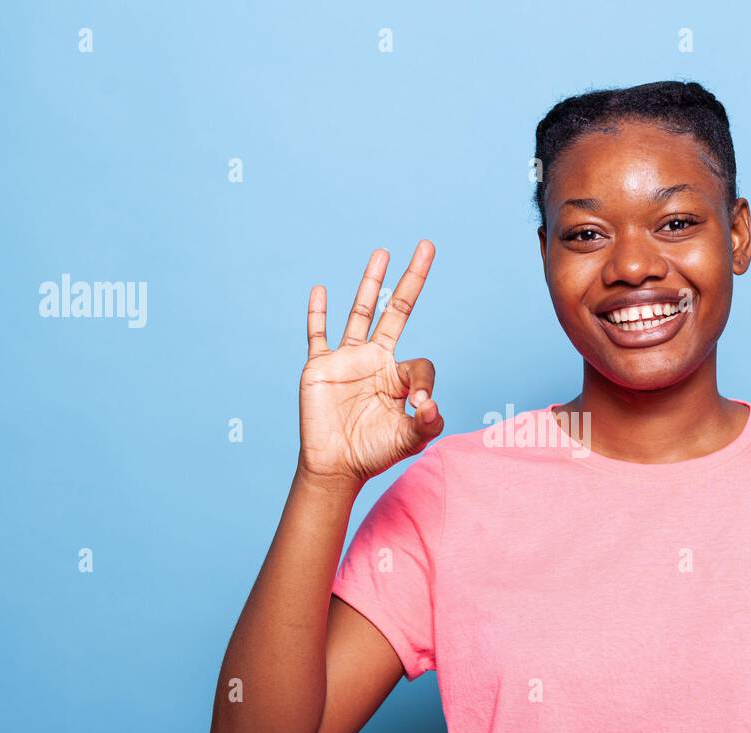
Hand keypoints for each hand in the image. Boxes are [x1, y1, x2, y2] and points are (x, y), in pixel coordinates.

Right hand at [297, 240, 443, 484]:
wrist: (336, 467)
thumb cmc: (374, 453)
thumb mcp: (409, 441)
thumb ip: (427, 425)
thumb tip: (432, 405)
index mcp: (399, 376)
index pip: (421, 363)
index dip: (424, 381)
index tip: (420, 405)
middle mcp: (375, 360)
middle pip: (397, 311)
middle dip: (412, 280)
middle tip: (426, 246)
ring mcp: (347, 359)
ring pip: (361, 312)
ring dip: (372, 282)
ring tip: (383, 252)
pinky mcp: (320, 366)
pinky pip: (318, 334)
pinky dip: (318, 313)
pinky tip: (321, 289)